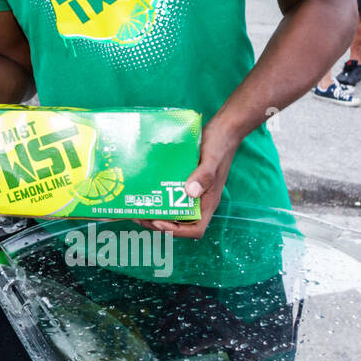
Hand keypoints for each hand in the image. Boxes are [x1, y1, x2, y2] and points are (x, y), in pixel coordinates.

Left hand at [137, 123, 237, 239]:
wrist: (223, 129)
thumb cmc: (220, 145)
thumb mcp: (212, 159)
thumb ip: (203, 176)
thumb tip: (190, 193)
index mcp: (208, 202)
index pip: (195, 229)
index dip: (176, 231)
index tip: (158, 221)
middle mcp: (200, 201)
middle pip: (179, 224)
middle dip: (158, 223)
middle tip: (138, 216)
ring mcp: (192, 192)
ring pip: (173, 211)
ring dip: (156, 213)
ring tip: (137, 208)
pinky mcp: (185, 181)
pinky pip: (171, 195)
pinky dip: (158, 197)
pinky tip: (144, 191)